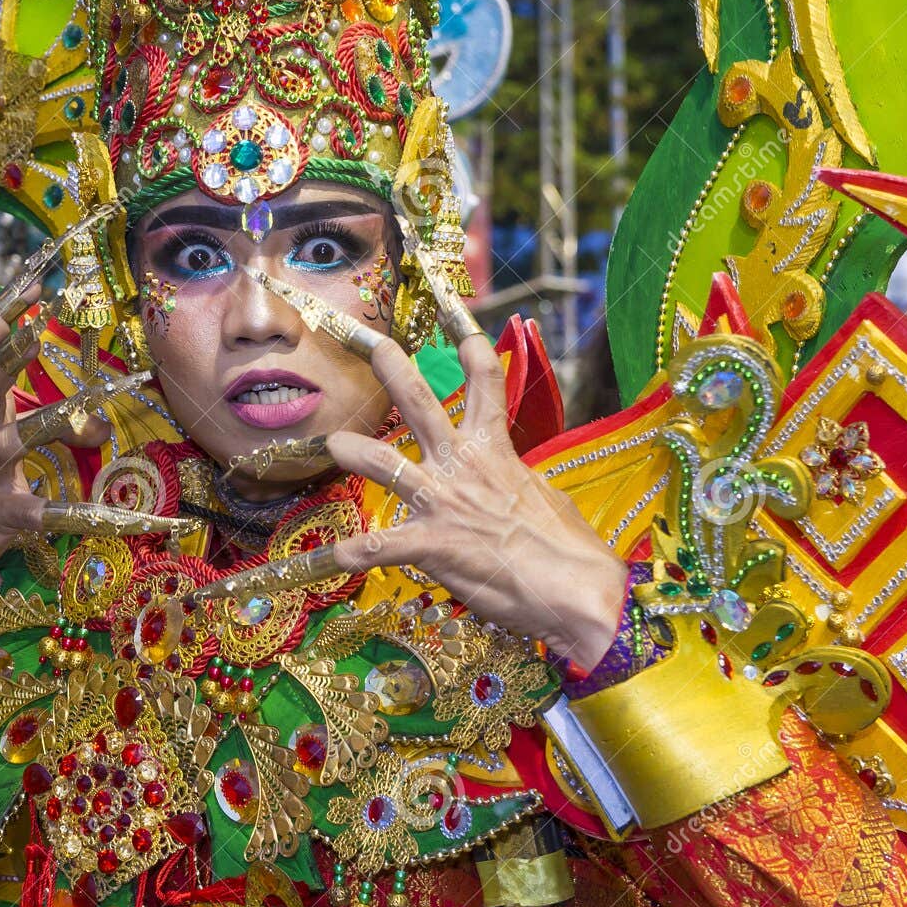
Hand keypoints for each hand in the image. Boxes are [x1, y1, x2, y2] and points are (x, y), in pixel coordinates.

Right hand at [0, 309, 94, 583]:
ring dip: (59, 426)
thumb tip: (99, 420)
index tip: (34, 283)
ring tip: (97, 423)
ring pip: (20, 441)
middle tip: (36, 330)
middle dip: (11, 356)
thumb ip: (39, 423)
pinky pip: (49, 513)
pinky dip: (86, 516)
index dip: (5, 315)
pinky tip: (123, 517)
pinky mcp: (6, 516)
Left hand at [324, 335, 626, 668]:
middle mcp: (463, 464)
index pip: (485, 379)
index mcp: (495, 449)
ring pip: (384, 462)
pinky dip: (351, 552)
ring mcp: (442, 501)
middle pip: (420, 402)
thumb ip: (513, 482)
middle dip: (392, 367)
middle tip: (371, 343)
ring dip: (354, 450)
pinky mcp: (430, 544)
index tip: (452, 316)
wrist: (577, 590)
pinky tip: (330, 557)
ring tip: (332, 442)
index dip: (470, 342)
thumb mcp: (542, 498)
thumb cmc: (570, 549)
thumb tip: (508, 483)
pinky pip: (378, 546)